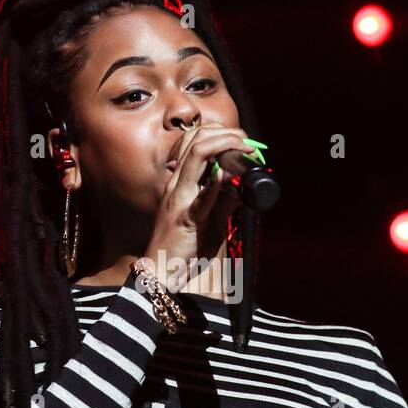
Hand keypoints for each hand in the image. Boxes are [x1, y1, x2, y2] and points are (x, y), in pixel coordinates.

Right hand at [144, 122, 251, 289]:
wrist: (160, 275)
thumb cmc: (182, 250)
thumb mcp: (208, 223)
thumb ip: (222, 204)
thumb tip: (238, 189)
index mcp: (179, 183)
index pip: (193, 143)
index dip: (218, 134)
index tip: (241, 141)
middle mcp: (176, 185)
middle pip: (195, 140)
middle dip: (225, 133)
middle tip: (246, 140)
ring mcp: (178, 199)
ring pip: (196, 156)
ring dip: (223, 145)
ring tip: (243, 148)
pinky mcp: (184, 218)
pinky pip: (200, 196)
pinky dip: (214, 183)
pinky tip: (226, 175)